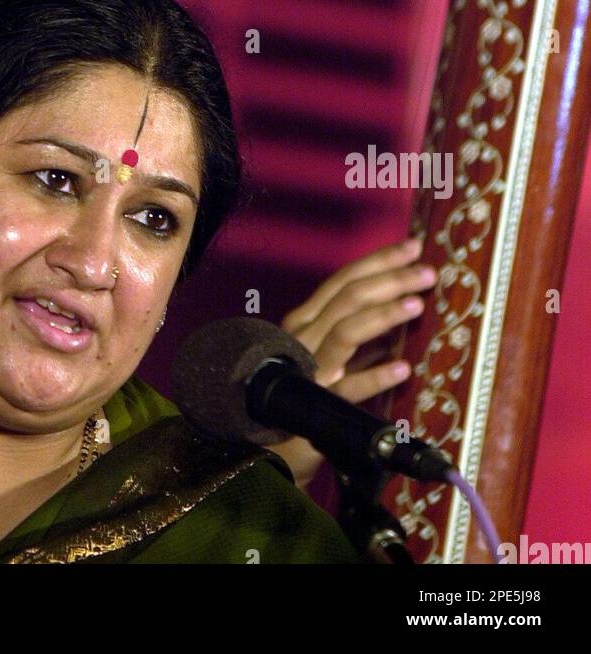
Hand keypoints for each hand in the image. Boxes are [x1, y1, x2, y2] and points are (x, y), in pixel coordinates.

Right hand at [268, 238, 435, 488]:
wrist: (264, 444)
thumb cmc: (300, 393)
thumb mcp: (326, 352)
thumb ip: (354, 331)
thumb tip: (397, 306)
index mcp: (306, 320)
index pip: (343, 280)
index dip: (378, 260)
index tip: (412, 246)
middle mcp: (304, 335)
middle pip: (348, 296)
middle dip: (390, 279)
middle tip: (427, 272)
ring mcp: (308, 367)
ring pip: (346, 329)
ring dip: (383, 314)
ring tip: (417, 305)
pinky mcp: (315, 404)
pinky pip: (347, 387)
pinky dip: (374, 375)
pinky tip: (402, 368)